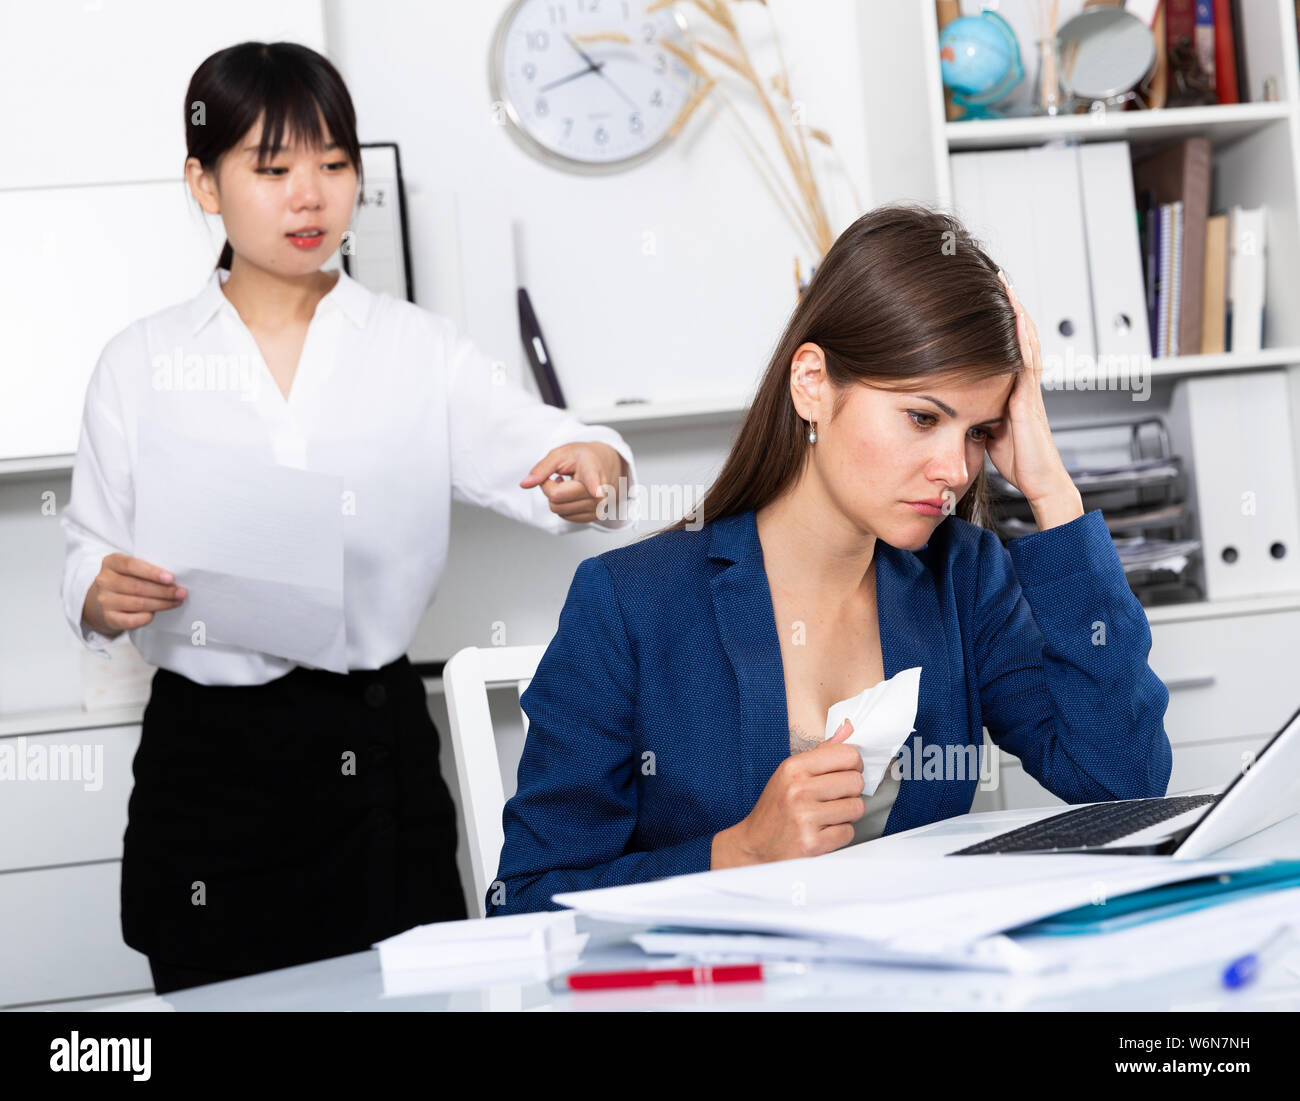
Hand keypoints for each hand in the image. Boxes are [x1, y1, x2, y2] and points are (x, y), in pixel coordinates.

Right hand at [83, 553, 185, 635]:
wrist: (107, 600)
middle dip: (163, 591)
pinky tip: (155, 614)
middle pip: (137, 586)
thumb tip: (173, 580)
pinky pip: (131, 620)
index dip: (152, 572)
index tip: (170, 578)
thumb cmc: (127, 580)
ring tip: (176, 602)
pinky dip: (146, 618)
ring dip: (161, 604)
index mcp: (111, 563)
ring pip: (137, 603)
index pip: (131, 565)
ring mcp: (105, 600)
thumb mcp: (132, 569)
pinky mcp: (109, 617)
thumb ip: (147, 570)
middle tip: (181, 592)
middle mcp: (104, 581)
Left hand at [520, 441, 627, 523]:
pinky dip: (563, 505)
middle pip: (556, 498)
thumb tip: (524, 484)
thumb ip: (541, 469)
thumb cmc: (582, 458)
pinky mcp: (594, 517)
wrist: (605, 465)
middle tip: (559, 476)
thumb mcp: (560, 455)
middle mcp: (600, 492)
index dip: (595, 488)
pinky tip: (573, 494)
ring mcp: (598, 507)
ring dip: (556, 497)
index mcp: (592, 470)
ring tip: (568, 484)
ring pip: (558, 510)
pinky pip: (564, 516)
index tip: (598, 493)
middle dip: (550, 487)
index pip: (593, 481)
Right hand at [712, 718, 864, 868]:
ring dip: (846, 814)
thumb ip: (821, 752)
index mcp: (793, 768)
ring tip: (827, 815)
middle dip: (850, 791)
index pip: (848, 755)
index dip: (854, 764)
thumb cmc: (774, 808)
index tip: (847, 772)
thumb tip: (848, 729)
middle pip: (856, 781)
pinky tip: (822, 831)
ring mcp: (805, 818)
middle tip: (833, 797)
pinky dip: (840, 833)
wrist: (754, 847)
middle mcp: (799, 790)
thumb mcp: (790, 774)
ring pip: (856, 807)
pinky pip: (848, 832)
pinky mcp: (813, 844)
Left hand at [985, 272, 1077, 507]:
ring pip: (1025, 342)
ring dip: (1016, 312)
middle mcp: (1024, 384)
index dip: (998, 322)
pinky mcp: (1030, 399)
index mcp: (1013, 390)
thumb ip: (978, 413)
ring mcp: (1029, 389)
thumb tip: (957, 406)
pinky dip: (1022, 337)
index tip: (985, 298)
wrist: (1043, 484)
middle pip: (1018, 336)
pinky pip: (1028, 361)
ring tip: (1005, 285)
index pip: (1005, 347)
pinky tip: (1015, 318)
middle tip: (997, 277)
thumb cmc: (1021, 462)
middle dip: (1008, 306)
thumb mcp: (989, 432)